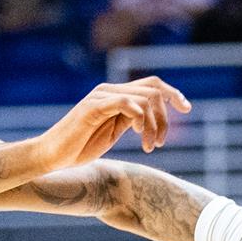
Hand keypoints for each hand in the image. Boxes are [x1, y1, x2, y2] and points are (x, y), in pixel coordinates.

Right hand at [32, 77, 191, 170]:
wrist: (54, 156)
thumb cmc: (82, 146)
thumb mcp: (113, 131)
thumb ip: (130, 119)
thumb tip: (150, 116)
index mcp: (117, 95)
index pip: (152, 85)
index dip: (173, 93)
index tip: (187, 109)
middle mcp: (110, 90)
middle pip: (153, 90)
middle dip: (165, 117)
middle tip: (159, 142)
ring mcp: (101, 97)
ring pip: (144, 98)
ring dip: (153, 125)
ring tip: (148, 146)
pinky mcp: (93, 107)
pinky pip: (125, 102)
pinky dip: (139, 117)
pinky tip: (138, 134)